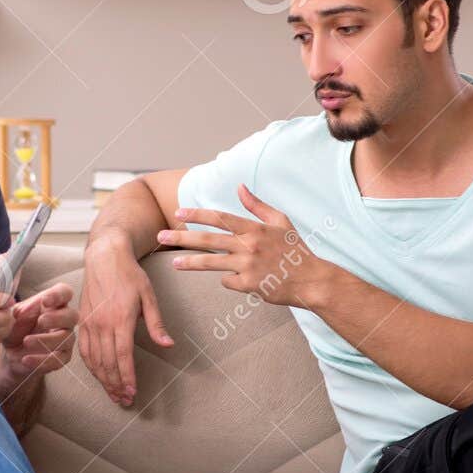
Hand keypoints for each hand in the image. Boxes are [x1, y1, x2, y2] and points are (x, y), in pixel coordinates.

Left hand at [0, 283, 77, 397]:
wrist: (10, 354)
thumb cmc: (15, 328)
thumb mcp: (12, 317)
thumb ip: (20, 311)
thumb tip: (26, 310)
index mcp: (53, 303)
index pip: (65, 293)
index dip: (59, 295)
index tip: (45, 300)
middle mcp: (64, 320)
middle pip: (72, 315)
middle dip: (57, 318)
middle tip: (40, 321)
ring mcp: (65, 339)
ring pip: (66, 338)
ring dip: (45, 340)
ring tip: (26, 341)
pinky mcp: (62, 358)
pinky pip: (57, 359)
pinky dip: (41, 360)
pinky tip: (26, 359)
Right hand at [78, 234, 174, 407]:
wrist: (104, 257)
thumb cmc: (129, 275)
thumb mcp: (149, 296)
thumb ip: (156, 323)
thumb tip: (167, 344)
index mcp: (121, 318)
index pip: (123, 356)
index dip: (127, 377)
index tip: (133, 392)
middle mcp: (102, 323)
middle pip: (107, 363)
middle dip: (116, 385)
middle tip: (125, 401)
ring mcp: (90, 323)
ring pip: (94, 360)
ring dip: (103, 380)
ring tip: (113, 394)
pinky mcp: (82, 321)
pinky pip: (84, 350)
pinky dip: (91, 367)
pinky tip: (98, 375)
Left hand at [157, 184, 329, 307]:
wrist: (312, 280)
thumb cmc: (295, 250)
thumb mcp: (280, 222)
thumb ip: (257, 205)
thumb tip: (239, 187)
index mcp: (255, 228)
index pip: (220, 218)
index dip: (197, 214)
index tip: (178, 212)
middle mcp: (249, 245)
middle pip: (208, 240)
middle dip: (181, 237)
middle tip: (161, 236)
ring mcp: (248, 266)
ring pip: (211, 263)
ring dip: (190, 262)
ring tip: (174, 262)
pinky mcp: (249, 285)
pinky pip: (228, 282)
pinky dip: (229, 280)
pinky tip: (239, 280)